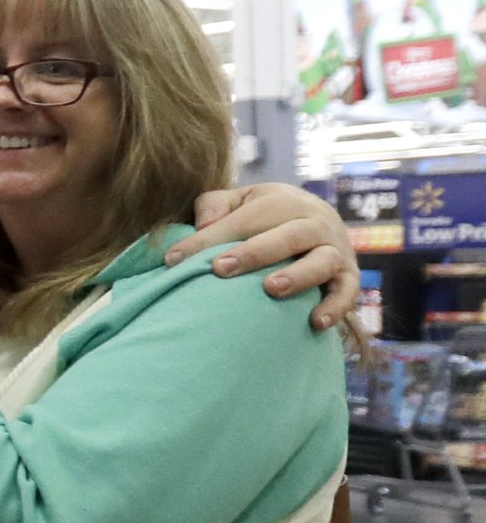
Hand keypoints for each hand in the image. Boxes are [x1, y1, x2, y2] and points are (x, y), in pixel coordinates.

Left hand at [171, 184, 358, 330]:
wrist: (319, 220)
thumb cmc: (265, 215)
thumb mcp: (241, 201)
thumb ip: (216, 205)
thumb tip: (202, 225)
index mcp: (284, 201)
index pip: (243, 220)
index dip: (207, 239)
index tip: (174, 259)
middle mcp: (314, 222)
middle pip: (287, 236)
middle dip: (254, 252)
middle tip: (220, 268)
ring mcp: (335, 249)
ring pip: (321, 261)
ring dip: (298, 275)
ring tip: (270, 288)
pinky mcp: (348, 275)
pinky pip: (347, 292)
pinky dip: (335, 306)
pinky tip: (315, 322)